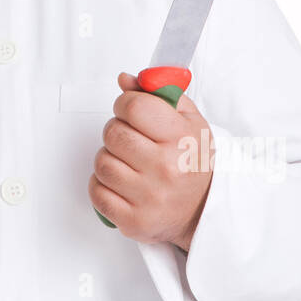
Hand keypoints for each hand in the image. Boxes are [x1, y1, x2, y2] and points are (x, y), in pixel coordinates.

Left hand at [88, 71, 213, 252]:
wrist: (203, 211)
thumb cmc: (192, 162)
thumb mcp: (188, 120)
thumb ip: (157, 94)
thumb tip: (125, 80)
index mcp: (181, 139)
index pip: (134, 106)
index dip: (125, 104)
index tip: (131, 111)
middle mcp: (166, 168)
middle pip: (113, 134)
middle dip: (116, 131)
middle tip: (130, 138)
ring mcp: (150, 197)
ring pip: (102, 162)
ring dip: (108, 158)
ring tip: (127, 162)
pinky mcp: (134, 221)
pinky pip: (97, 193)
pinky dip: (102, 185)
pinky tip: (120, 183)